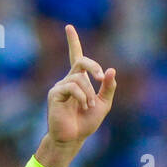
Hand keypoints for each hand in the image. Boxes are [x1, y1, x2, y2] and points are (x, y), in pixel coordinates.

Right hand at [46, 24, 115, 148]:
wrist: (73, 138)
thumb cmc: (86, 122)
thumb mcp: (103, 104)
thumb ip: (108, 88)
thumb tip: (111, 70)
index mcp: (80, 81)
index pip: (76, 57)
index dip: (73, 42)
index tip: (69, 27)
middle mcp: (69, 80)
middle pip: (80, 61)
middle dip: (93, 66)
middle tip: (101, 77)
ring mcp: (60, 86)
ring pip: (79, 78)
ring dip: (89, 93)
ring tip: (89, 106)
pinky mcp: (55, 93)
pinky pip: (72, 87)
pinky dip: (82, 96)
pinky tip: (82, 106)